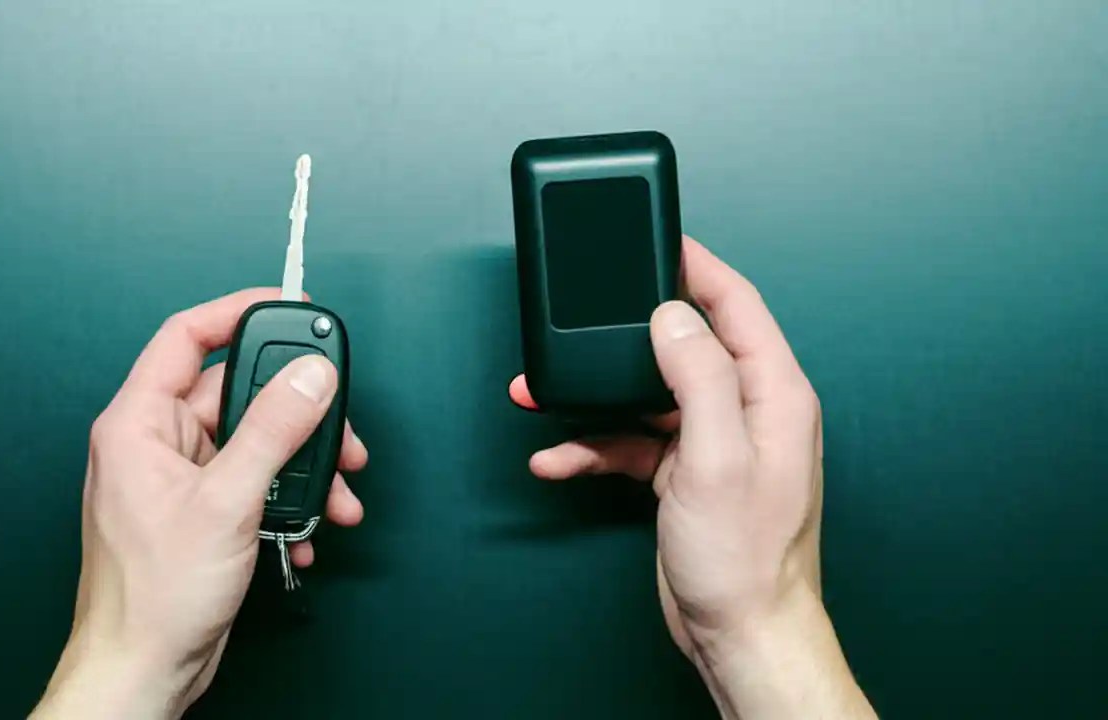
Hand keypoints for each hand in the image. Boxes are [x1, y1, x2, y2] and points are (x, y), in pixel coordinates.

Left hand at [32, 288, 366, 719]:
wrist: (143, 671)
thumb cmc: (153, 598)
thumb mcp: (227, 502)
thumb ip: (274, 431)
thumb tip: (309, 376)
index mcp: (138, 423)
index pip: (186, 337)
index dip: (237, 312)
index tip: (286, 305)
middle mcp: (156, 444)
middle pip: (238, 394)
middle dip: (297, 414)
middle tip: (337, 428)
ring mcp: (180, 480)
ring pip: (255, 443)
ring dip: (302, 466)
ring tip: (335, 492)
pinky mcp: (203, 512)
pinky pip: (254, 483)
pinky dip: (287, 500)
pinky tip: (305, 528)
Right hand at [510, 237, 873, 717]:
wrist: (739, 633)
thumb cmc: (746, 560)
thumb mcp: (717, 460)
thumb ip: (699, 379)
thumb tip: (672, 317)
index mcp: (773, 395)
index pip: (737, 305)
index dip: (697, 266)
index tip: (660, 238)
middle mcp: (748, 411)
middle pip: (684, 344)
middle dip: (626, 332)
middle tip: (587, 312)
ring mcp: (714, 442)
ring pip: (648, 394)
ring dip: (596, 396)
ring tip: (543, 393)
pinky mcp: (684, 473)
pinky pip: (632, 442)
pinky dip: (594, 446)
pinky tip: (559, 456)